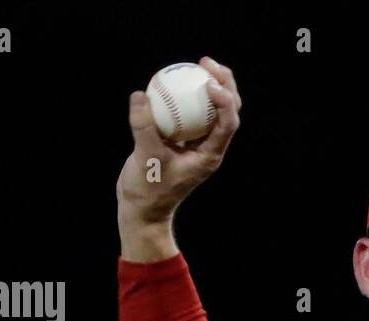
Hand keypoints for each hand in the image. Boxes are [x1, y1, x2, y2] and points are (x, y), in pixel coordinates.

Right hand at [115, 56, 242, 228]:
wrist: (142, 209)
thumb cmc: (147, 190)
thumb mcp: (145, 158)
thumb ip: (144, 128)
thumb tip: (141, 95)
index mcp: (210, 155)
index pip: (228, 122)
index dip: (225, 99)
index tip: (209, 82)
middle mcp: (208, 148)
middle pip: (227, 110)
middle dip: (223, 84)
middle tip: (206, 63)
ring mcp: (196, 144)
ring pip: (210, 110)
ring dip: (208, 86)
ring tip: (197, 65)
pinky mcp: (182, 141)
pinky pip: (189, 113)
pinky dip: (185, 97)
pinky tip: (173, 81)